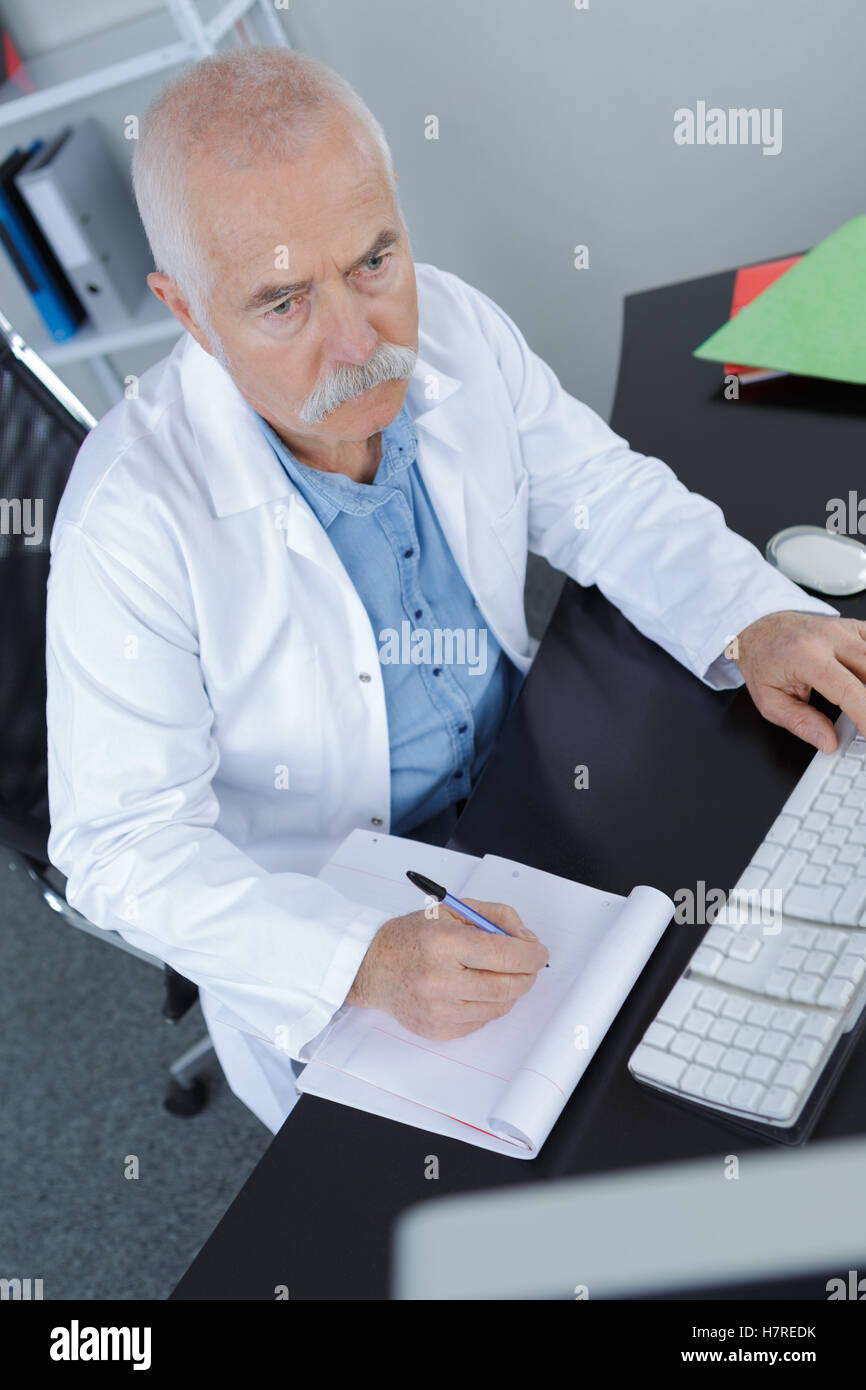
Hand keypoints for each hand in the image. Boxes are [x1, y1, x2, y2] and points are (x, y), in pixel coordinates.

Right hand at [344, 898, 548, 1040]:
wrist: (373, 967)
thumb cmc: (414, 936)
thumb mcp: (455, 909)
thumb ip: (498, 918)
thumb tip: (529, 942)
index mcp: (445, 942)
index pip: (506, 954)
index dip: (532, 955)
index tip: (539, 953)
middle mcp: (440, 979)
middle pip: (508, 985)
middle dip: (527, 974)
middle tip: (527, 965)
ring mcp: (438, 1009)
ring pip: (500, 1006)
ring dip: (507, 990)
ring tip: (491, 973)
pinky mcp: (438, 1029)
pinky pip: (482, 1021)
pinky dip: (486, 1005)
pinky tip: (470, 989)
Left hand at [732, 611, 865, 752]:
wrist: (760, 629)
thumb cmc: (763, 660)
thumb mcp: (769, 700)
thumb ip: (800, 722)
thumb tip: (828, 741)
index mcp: (805, 657)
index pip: (847, 690)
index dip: (865, 715)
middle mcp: (828, 638)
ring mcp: (843, 629)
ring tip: (863, 704)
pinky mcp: (853, 627)